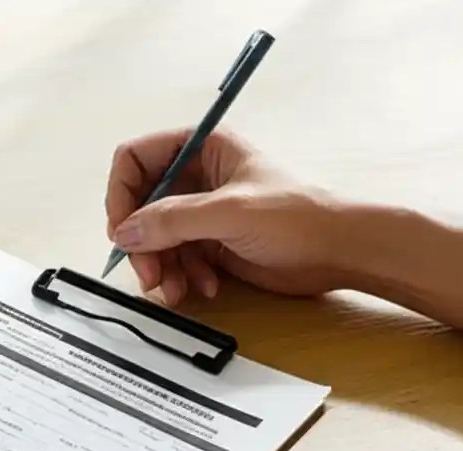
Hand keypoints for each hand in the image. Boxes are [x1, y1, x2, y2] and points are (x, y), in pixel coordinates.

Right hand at [105, 128, 353, 303]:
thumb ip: (173, 220)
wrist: (341, 252)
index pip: (135, 159)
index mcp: (201, 147)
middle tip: (149, 276)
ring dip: (161, 267)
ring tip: (177, 291)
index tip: (122, 233)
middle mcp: (196, 175)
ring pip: (155, 237)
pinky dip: (182, 276)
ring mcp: (202, 210)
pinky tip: (205, 287)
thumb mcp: (230, 213)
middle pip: (140, 204)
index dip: (121, 195)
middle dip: (142, 243)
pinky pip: (176, 258)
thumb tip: (123, 233)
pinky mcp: (211, 241)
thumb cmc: (297, 218)